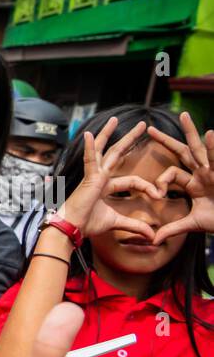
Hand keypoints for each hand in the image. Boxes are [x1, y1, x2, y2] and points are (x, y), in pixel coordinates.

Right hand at [58, 117, 156, 239]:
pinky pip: (90, 160)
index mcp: (104, 186)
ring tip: (115, 119)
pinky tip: (90, 135)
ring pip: (104, 151)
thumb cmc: (87, 224)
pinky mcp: (88, 179)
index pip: (131, 180)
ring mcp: (93, 176)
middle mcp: (99, 178)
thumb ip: (134, 225)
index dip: (147, 187)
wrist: (71, 228)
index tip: (159, 195)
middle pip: (117, 154)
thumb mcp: (116, 222)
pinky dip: (90, 148)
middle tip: (141, 125)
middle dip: (129, 140)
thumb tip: (152, 236)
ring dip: (110, 134)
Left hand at [145, 110, 213, 243]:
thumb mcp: (193, 224)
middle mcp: (202, 173)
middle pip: (182, 152)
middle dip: (167, 141)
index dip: (160, 181)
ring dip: (191, 132)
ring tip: (182, 116)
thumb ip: (172, 229)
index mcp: (194, 183)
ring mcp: (213, 171)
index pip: (171, 173)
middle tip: (149, 128)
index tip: (157, 194)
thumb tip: (152, 240)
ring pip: (200, 148)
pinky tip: (210, 134)